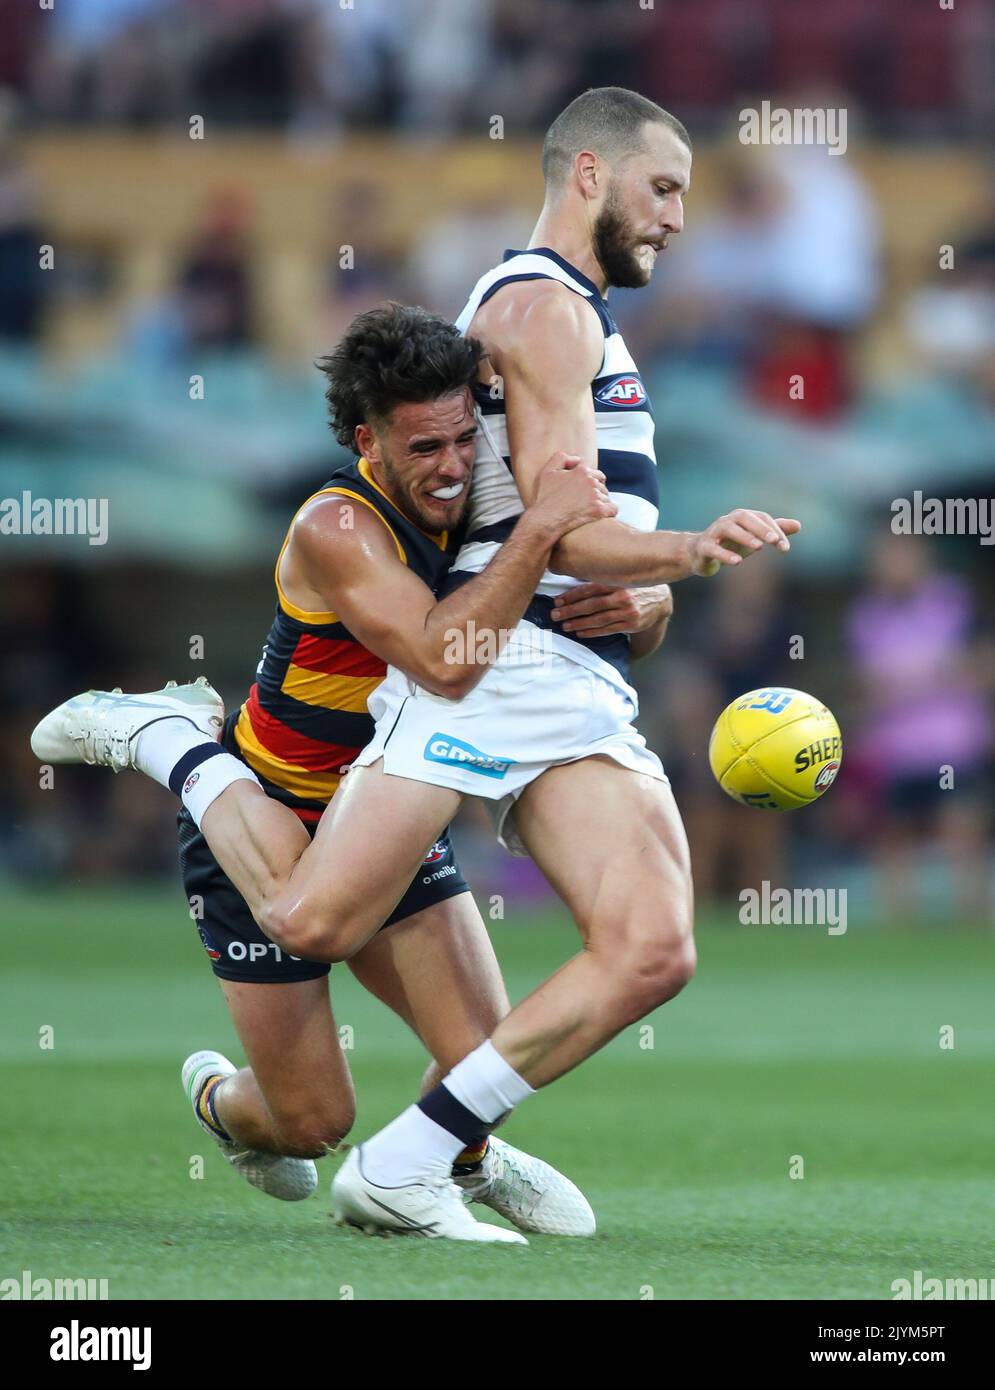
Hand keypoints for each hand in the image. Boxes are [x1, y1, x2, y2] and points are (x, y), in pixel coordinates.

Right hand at [529, 451, 616, 539]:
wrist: (545, 520)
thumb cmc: (546, 497)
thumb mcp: (548, 472)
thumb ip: (561, 458)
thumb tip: (578, 459)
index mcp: (581, 471)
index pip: (597, 474)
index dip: (592, 482)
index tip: (586, 490)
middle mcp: (590, 481)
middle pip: (602, 485)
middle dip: (597, 492)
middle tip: (587, 502)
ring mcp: (595, 496)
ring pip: (607, 497)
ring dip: (601, 502)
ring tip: (590, 510)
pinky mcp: (599, 510)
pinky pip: (613, 508)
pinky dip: (610, 511)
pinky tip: (602, 515)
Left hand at [550, 582, 672, 637]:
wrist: (661, 600)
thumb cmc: (634, 587)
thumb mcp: (621, 578)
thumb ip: (602, 580)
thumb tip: (572, 583)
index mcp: (617, 581)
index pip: (589, 589)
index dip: (571, 595)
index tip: (557, 601)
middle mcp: (622, 596)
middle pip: (591, 605)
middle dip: (570, 610)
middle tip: (555, 615)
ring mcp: (627, 611)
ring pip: (598, 619)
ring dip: (579, 623)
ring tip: (565, 626)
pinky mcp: (631, 624)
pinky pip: (608, 629)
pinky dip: (592, 632)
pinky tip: (580, 632)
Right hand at [688, 510, 800, 577]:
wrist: (699, 554)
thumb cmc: (730, 543)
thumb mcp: (754, 537)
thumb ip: (774, 530)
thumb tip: (798, 525)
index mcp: (742, 517)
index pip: (761, 519)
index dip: (774, 531)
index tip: (785, 548)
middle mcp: (727, 520)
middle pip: (745, 518)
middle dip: (761, 528)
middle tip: (775, 541)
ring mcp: (713, 532)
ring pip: (728, 529)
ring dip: (744, 537)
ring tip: (759, 547)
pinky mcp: (703, 547)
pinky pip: (713, 548)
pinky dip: (724, 554)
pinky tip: (738, 562)